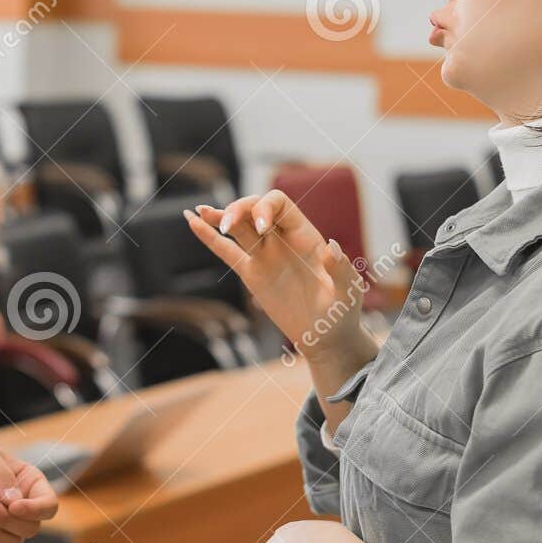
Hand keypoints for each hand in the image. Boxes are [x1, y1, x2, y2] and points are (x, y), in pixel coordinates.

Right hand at [183, 191, 371, 368]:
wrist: (326, 338)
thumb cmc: (342, 312)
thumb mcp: (348, 290)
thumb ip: (340, 269)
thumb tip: (330, 248)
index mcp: (304, 235)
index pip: (279, 204)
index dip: (265, 208)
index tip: (262, 228)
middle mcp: (282, 239)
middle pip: (253, 209)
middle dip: (238, 210)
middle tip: (228, 226)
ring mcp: (265, 256)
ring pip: (239, 227)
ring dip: (220, 217)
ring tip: (200, 211)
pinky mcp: (252, 274)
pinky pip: (228, 252)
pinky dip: (210, 238)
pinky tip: (193, 222)